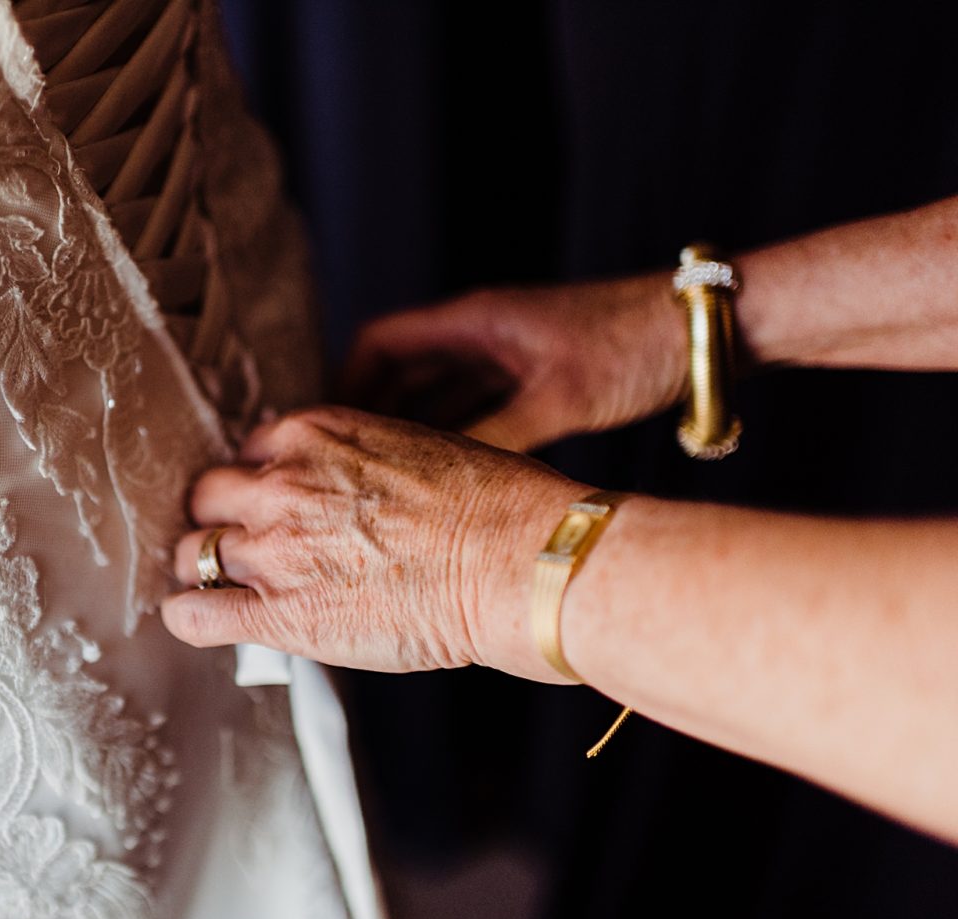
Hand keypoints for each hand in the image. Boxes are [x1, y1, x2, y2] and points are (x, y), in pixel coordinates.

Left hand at [161, 406, 587, 678]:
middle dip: (218, 519)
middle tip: (238, 543)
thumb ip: (358, 464)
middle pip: (208, 495)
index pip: (250, 452)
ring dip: (202, 567)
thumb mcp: (413, 447)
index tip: (269, 505)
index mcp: (314, 434)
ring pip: (192, 551)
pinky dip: (188, 617)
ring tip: (219, 585)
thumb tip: (344, 490)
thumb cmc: (492, 506)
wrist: (516, 560)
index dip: (257, 482)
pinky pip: (195, 614)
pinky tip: (197, 619)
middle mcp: (281, 484)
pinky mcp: (279, 614)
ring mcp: (274, 549)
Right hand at [343, 275, 686, 451]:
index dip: (345, 380)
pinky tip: (447, 474)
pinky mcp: (536, 376)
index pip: (381, 342)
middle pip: (401, 371)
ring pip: (438, 393)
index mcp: (475, 321)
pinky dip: (454, 435)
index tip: (325, 424)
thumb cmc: (638, 345)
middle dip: (369, 413)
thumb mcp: (561, 398)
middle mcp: (483, 333)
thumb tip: (440, 483)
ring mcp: (508, 354)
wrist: (707, 328)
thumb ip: (498, 436)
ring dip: (411, 428)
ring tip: (385, 477)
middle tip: (345, 462)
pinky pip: (475, 406)